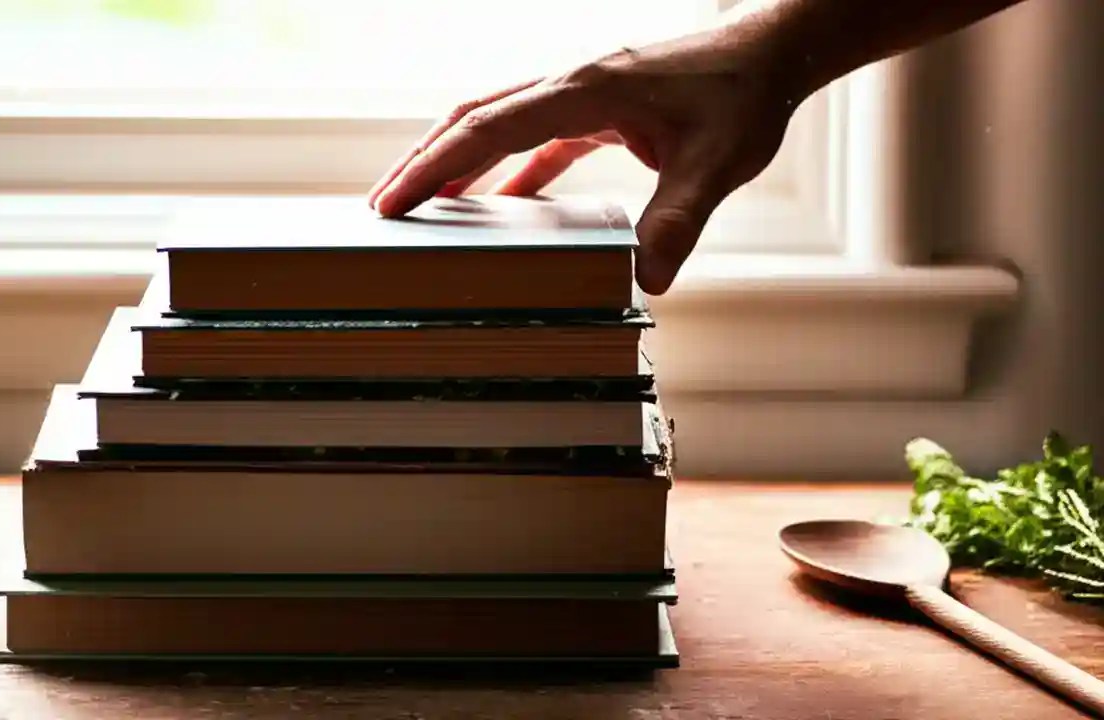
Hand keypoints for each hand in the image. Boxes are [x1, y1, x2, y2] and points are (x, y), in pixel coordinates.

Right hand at [367, 23, 802, 294]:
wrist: (770, 52)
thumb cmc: (744, 96)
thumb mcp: (716, 164)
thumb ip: (678, 220)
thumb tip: (648, 281)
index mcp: (584, 91)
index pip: (488, 128)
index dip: (434, 165)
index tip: (393, 200)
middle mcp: (570, 84)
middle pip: (473, 118)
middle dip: (423, 162)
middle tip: (382, 208)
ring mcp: (580, 92)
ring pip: (497, 124)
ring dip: (457, 163)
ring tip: (422, 207)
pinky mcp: (596, 107)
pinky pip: (535, 138)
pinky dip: (508, 171)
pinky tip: (501, 207)